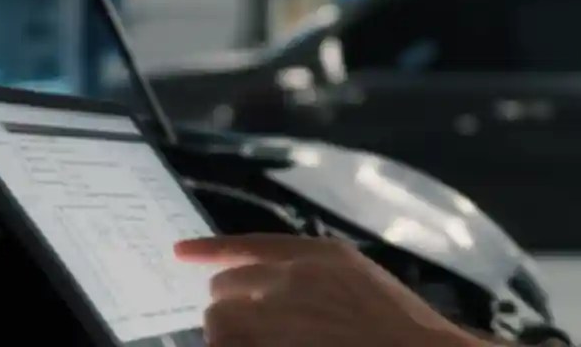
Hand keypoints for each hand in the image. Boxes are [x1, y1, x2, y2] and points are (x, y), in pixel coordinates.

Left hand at [174, 233, 485, 346]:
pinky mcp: (268, 345)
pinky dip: (233, 346)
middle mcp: (295, 278)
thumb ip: (317, 278)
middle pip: (226, 286)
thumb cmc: (401, 329)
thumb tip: (269, 287)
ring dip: (230, 336)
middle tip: (252, 329)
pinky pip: (226, 345)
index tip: (179, 252)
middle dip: (231, 308)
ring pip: (219, 322)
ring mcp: (280, 316)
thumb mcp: (362, 283)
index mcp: (323, 256)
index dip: (211, 249)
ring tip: (259, 342)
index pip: (252, 244)